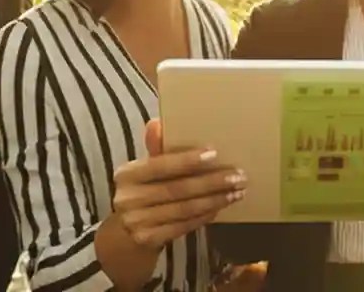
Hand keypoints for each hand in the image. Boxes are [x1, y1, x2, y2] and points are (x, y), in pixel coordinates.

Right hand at [110, 119, 246, 249]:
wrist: (126, 234)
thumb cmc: (142, 193)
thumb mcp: (144, 172)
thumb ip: (156, 151)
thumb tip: (157, 123)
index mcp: (127, 174)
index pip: (160, 165)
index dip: (187, 160)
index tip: (214, 153)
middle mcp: (127, 199)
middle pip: (177, 189)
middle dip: (211, 182)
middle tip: (238, 176)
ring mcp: (136, 222)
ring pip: (184, 209)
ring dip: (214, 200)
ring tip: (237, 192)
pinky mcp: (148, 240)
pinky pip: (183, 226)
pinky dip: (204, 216)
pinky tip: (220, 207)